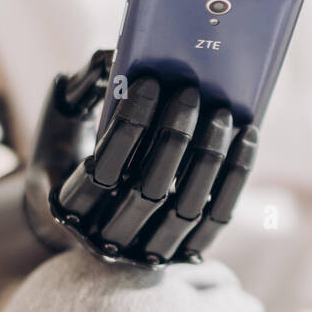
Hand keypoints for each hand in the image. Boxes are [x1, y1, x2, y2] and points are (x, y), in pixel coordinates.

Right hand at [36, 50, 257, 266]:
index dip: (128, 126)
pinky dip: (235, 176)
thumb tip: (117, 57)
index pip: (101, 171)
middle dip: (174, 136)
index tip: (150, 81)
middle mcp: (107, 240)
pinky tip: (247, 136)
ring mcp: (147, 253)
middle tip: (191, 91)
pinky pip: (216, 218)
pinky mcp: (184, 254)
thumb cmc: (77, 154)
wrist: (91, 216)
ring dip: (209, 156)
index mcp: (69, 209)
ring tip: (222, 111)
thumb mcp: (64, 128)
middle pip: (148, 190)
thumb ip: (84, 95)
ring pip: (185, 207)